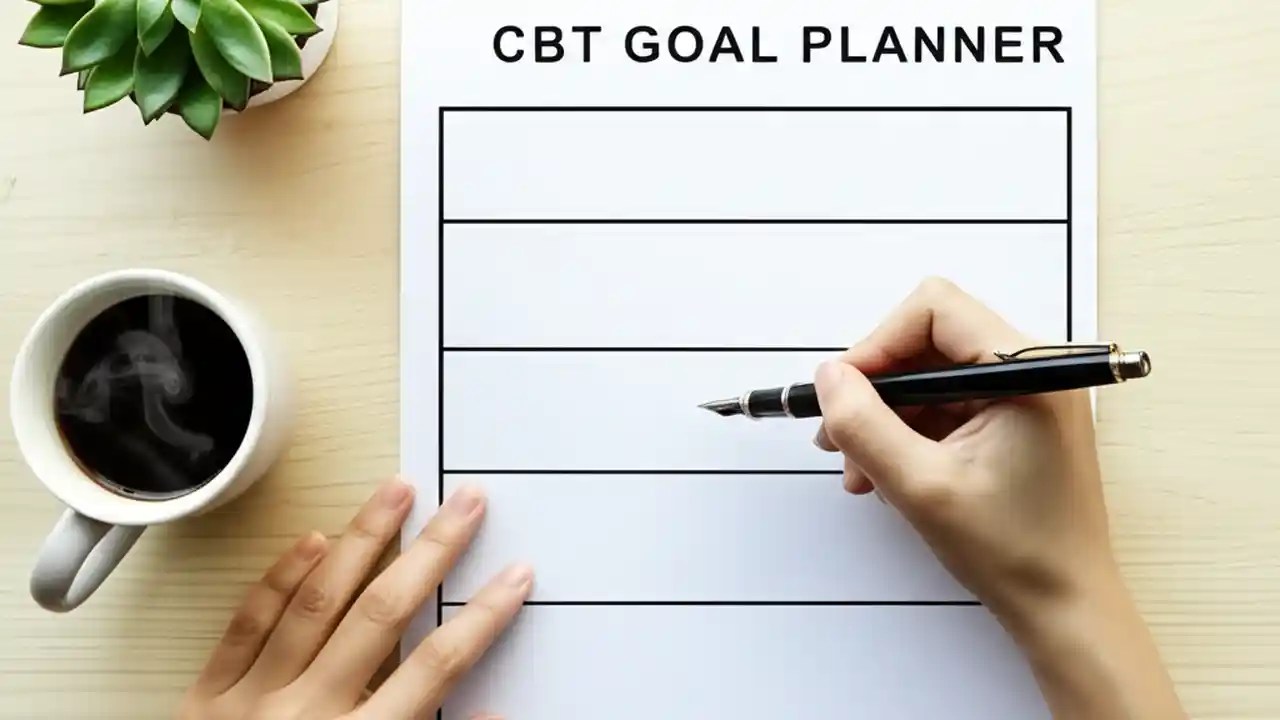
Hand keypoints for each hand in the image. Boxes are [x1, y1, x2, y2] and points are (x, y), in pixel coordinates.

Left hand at [178, 479, 531, 719]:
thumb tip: (498, 719)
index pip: (438, 668)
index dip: (483, 617)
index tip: (515, 576)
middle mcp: (308, 715)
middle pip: (383, 614)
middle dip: (433, 551)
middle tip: (467, 503)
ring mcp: (253, 700)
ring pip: (316, 601)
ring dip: (362, 539)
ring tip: (397, 491)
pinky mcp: (207, 697)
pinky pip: (247, 624)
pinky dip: (279, 578)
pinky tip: (311, 540)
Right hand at [813, 278, 1183, 718]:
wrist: (1067, 609)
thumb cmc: (1014, 552)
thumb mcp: (921, 487)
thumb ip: (865, 425)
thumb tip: (828, 377)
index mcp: (1028, 372)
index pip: (935, 310)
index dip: (878, 343)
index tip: (844, 393)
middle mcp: (1032, 372)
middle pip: (928, 341)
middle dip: (875, 388)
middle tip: (839, 439)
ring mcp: (1025, 398)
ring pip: (930, 377)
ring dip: (885, 417)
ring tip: (860, 472)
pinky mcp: (1015, 424)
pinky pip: (946, 406)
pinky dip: (908, 434)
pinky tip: (887, 476)